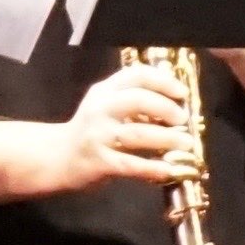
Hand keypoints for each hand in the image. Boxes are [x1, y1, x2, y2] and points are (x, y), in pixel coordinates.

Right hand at [0, 60, 192, 202]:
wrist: (58, 158)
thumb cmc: (91, 130)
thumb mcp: (105, 105)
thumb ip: (132, 98)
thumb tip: (176, 101)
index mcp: (104, 91)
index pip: (135, 75)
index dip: (163, 81)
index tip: (182, 93)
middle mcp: (100, 109)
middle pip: (137, 100)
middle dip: (166, 108)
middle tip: (183, 119)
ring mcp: (99, 136)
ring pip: (138, 134)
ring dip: (167, 138)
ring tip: (186, 143)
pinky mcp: (100, 162)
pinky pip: (132, 165)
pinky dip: (154, 168)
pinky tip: (170, 169)